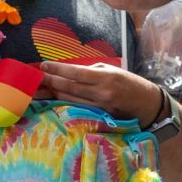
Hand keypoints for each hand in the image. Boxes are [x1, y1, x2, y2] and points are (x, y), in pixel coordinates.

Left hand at [38, 60, 168, 124]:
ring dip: (52, 94)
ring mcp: (99, 107)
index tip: (43, 65)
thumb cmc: (130, 84)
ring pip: (70, 99)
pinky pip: (77, 108)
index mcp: (106, 77)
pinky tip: (53, 99)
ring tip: (38, 89)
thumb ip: (92, 71)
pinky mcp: (98, 116)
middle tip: (35, 78)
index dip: (58, 69)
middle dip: (50, 81)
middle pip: (69, 87)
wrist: (147, 104)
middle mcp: (102, 92)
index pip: (76, 72)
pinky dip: (63, 102)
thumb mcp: (113, 71)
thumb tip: (70, 71)